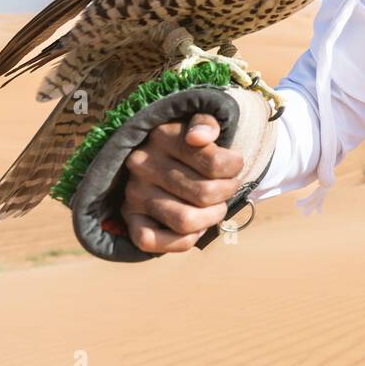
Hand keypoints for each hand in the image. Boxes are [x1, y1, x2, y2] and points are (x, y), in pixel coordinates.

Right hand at [120, 113, 244, 253]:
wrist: (161, 157)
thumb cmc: (191, 142)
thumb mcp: (201, 123)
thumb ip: (206, 123)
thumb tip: (199, 138)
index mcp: (163, 136)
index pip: (215, 163)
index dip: (235, 169)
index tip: (233, 165)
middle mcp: (142, 164)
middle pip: (205, 194)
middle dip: (226, 193)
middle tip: (226, 187)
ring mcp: (133, 193)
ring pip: (185, 221)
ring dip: (211, 218)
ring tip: (215, 207)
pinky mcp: (129, 218)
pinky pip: (153, 242)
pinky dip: (184, 240)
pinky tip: (196, 227)